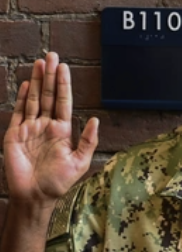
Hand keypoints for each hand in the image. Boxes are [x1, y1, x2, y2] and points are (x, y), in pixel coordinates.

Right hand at [4, 53, 98, 208]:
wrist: (35, 196)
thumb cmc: (58, 182)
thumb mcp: (79, 163)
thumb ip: (88, 141)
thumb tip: (95, 120)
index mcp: (62, 131)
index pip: (63, 102)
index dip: (63, 84)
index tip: (64, 67)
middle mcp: (46, 126)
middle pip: (48, 95)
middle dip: (50, 76)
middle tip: (52, 55)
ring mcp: (29, 128)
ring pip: (34, 100)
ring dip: (36, 81)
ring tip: (40, 63)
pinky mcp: (14, 135)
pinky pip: (18, 113)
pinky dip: (22, 98)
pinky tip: (26, 85)